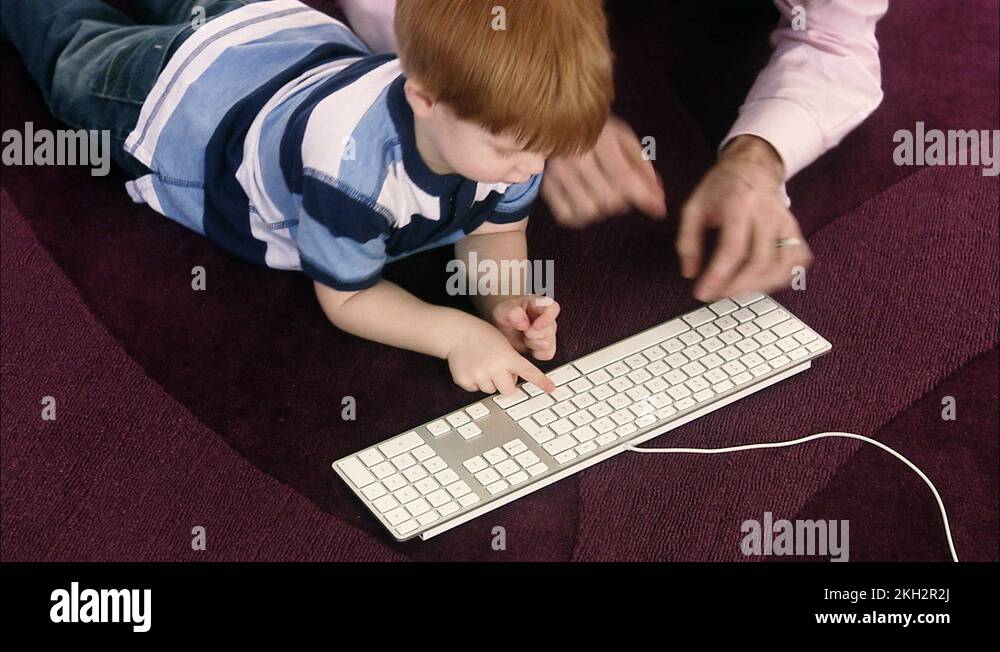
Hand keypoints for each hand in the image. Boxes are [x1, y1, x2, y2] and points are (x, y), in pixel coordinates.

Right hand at [446, 320, 555, 394]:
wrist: (456, 333)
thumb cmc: (481, 335)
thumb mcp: (503, 342)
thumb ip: (510, 360)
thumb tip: (512, 380)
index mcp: (507, 356)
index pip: (528, 372)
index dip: (541, 382)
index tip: (551, 389)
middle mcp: (494, 367)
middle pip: (509, 389)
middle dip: (506, 382)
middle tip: (499, 369)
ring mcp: (479, 375)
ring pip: (491, 390)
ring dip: (490, 381)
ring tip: (482, 364)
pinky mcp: (465, 380)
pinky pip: (475, 389)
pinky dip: (475, 381)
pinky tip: (471, 366)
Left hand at [491, 296, 559, 360]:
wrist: (503, 324)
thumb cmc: (506, 313)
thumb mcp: (504, 309)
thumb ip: (512, 312)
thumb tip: (524, 323)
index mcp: (540, 304)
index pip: (553, 308)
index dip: (546, 319)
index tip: (534, 326)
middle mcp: (548, 319)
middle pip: (550, 331)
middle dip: (533, 334)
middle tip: (522, 331)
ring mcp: (548, 333)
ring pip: (548, 344)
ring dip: (532, 344)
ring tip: (523, 337)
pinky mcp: (546, 347)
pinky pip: (547, 354)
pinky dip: (536, 354)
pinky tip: (527, 347)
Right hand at [541, 115, 666, 227]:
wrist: (552, 116)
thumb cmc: (593, 129)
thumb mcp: (622, 138)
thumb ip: (642, 166)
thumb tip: (658, 198)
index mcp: (598, 138)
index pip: (622, 176)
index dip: (643, 196)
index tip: (659, 209)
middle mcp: (574, 156)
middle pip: (607, 199)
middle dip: (623, 201)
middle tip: (622, 192)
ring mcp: (556, 172)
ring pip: (588, 211)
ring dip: (601, 209)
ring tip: (602, 195)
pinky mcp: (545, 185)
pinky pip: (567, 216)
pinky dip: (580, 216)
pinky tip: (585, 201)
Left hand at [677, 135, 812, 302]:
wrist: (753, 167)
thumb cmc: (722, 188)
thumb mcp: (694, 207)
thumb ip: (688, 241)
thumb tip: (690, 274)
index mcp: (740, 204)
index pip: (733, 249)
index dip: (718, 276)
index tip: (703, 293)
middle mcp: (768, 213)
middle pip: (760, 261)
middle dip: (738, 286)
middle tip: (718, 295)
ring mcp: (786, 222)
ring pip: (782, 265)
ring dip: (759, 286)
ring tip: (737, 291)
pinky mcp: (796, 231)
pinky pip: (796, 262)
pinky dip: (781, 278)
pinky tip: (761, 282)